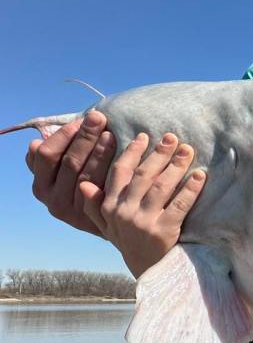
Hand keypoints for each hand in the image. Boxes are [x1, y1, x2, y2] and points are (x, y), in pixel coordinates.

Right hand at [26, 110, 115, 235]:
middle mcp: (53, 200)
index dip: (63, 136)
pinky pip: (105, 189)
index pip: (47, 155)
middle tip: (99, 119)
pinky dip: (115, 170)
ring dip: (99, 151)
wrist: (108, 223)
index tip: (80, 120)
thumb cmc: (84, 187)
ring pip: (87, 174)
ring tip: (110, 134)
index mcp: (42, 185)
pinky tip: (126, 157)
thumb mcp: (61, 174)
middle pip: (70, 162)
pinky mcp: (96, 217)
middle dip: (85, 137)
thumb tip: (35, 143)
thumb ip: (52, 158)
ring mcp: (75, 211)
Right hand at [80, 132, 205, 277]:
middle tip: (173, 138)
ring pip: (161, 187)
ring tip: (187, 151)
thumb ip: (96, 206)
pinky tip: (200, 176)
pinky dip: (190, 189)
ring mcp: (144, 222)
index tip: (144, 136)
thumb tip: (83, 184)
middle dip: (158, 154)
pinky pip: (179, 205)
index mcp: (110, 207)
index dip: (132, 152)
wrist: (148, 273)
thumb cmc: (130, 244)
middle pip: (143, 175)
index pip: (119, 173)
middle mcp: (125, 212)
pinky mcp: (164, 232)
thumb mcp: (108, 226)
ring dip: (176, 166)